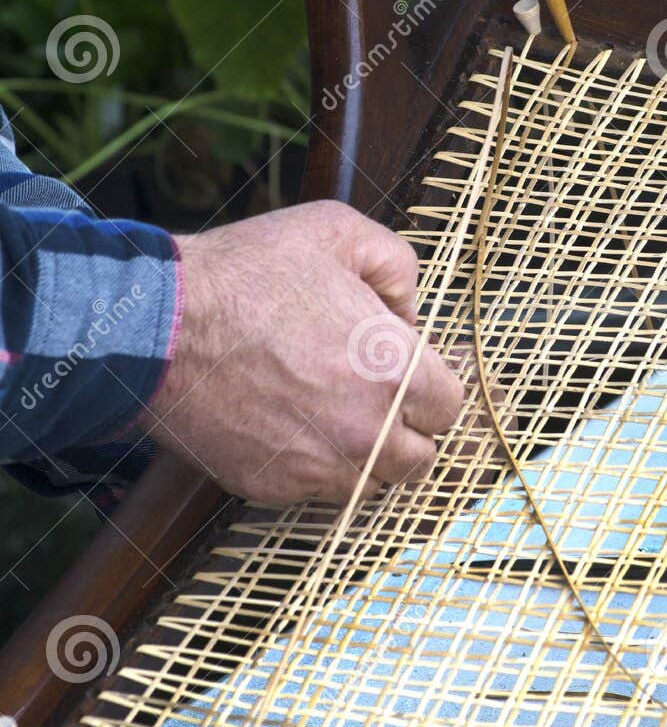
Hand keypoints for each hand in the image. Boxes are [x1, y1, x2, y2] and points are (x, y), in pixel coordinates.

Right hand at [139, 200, 463, 506]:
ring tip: (332, 413)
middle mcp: (365, 432)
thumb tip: (410, 311)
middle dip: (405, 427)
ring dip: (364, 455)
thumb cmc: (245, 274)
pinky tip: (292, 426)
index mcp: (394, 371)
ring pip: (370, 483)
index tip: (407, 369)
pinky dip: (315, 468)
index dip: (431, 385)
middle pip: (419, 458)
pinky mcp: (272, 487)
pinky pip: (317, 495)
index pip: (449, 408)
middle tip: (373, 394)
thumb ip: (396, 265)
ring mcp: (318, 467)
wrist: (157, 327)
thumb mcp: (336, 231)